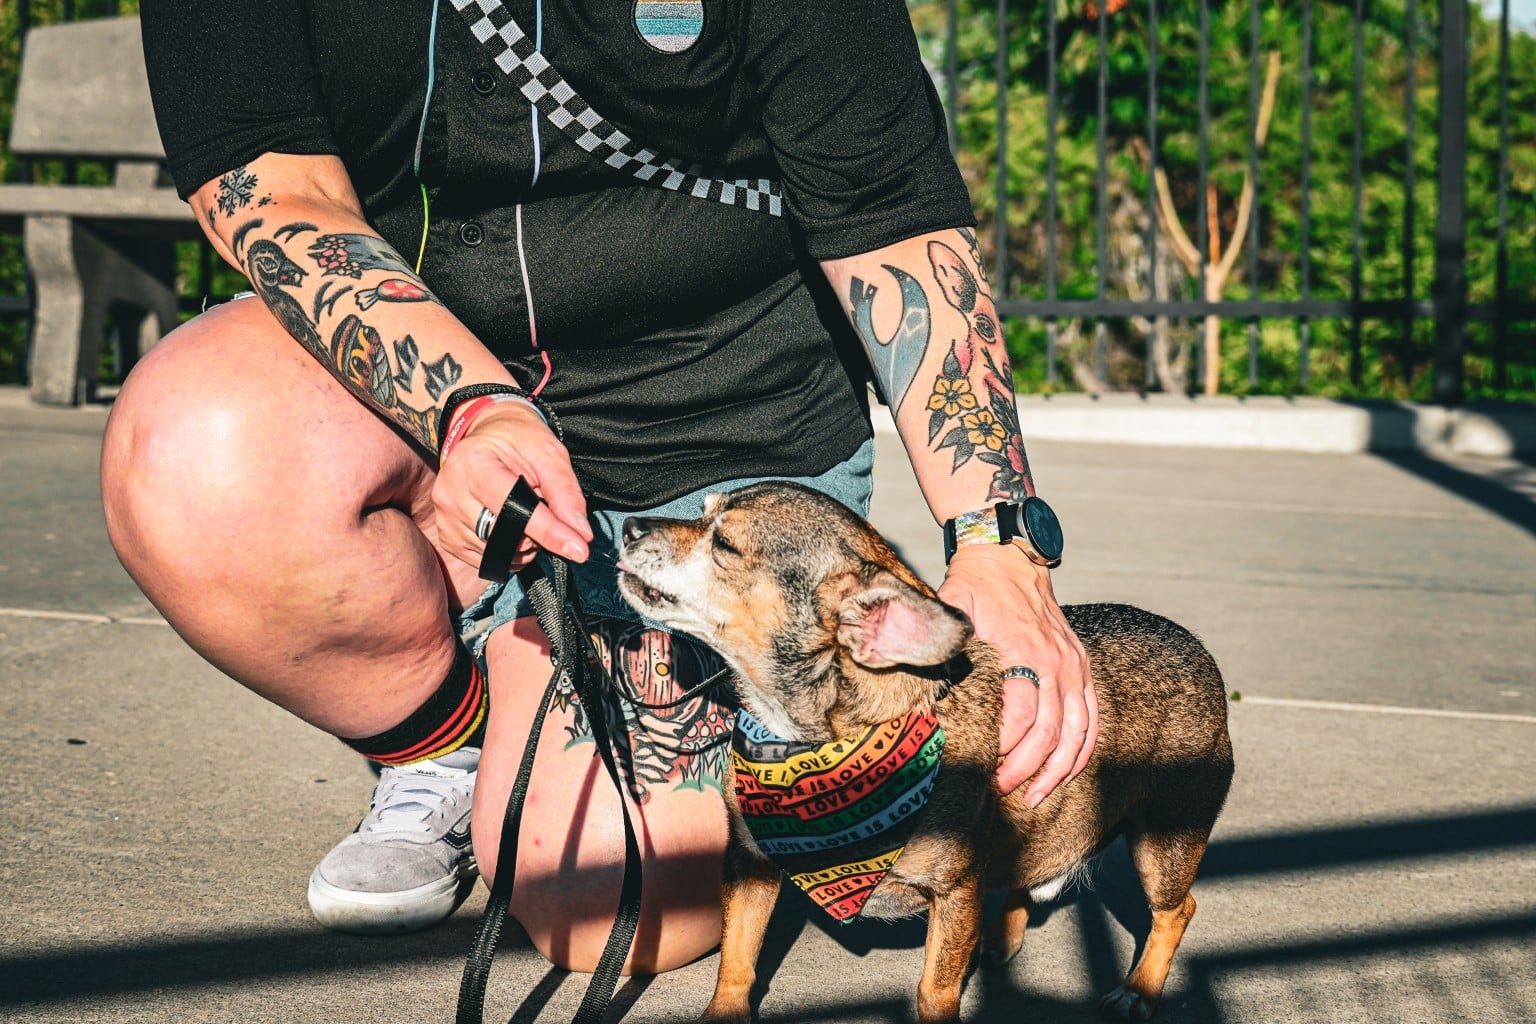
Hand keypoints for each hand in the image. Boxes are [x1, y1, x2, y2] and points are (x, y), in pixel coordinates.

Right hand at [431, 401, 592, 571]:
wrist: (488, 434)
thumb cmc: (519, 441)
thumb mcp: (549, 453)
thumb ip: (566, 493)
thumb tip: (581, 535)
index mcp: (473, 464)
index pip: (514, 509)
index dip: (549, 531)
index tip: (579, 550)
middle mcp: (450, 493)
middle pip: (504, 536)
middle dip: (537, 535)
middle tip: (546, 511)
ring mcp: (444, 518)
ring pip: (496, 554)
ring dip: (524, 547)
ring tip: (527, 516)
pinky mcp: (447, 537)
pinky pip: (485, 562)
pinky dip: (508, 554)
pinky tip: (512, 529)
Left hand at [937, 543, 1096, 805]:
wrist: (1007, 555)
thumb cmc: (972, 587)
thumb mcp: (948, 611)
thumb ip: (937, 648)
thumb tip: (915, 686)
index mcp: (1019, 649)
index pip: (1020, 715)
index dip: (1004, 750)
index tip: (982, 771)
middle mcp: (1053, 660)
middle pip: (1048, 731)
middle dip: (1024, 769)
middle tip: (998, 790)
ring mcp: (1072, 664)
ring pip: (1076, 732)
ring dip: (1057, 770)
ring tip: (1033, 796)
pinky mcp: (1081, 666)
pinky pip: (1091, 718)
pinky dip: (1082, 750)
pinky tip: (1066, 774)